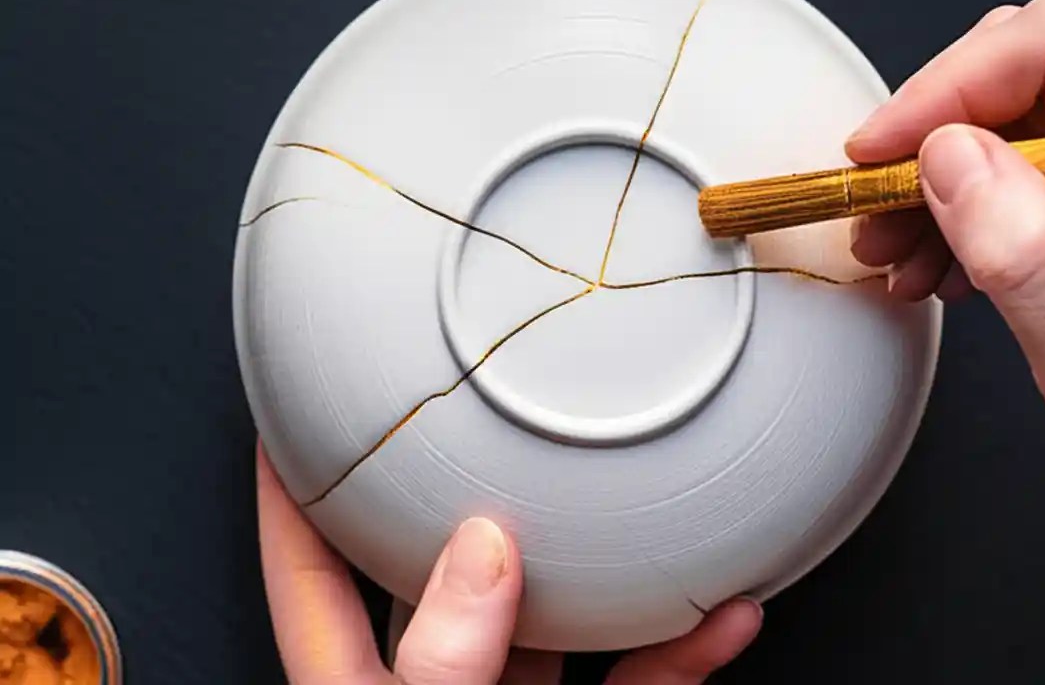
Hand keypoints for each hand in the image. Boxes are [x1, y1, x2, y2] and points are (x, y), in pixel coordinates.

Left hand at [255, 443, 761, 682]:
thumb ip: (441, 668)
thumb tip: (475, 554)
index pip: (307, 573)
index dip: (291, 491)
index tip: (296, 417)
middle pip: (447, 574)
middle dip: (475, 500)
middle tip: (493, 423)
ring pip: (557, 622)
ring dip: (610, 572)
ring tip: (638, 503)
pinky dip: (680, 653)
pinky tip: (720, 614)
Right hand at [846, 0, 1044, 625]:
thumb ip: (1029, 258)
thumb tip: (948, 156)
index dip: (948, 90)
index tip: (877, 154)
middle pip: (1037, 75)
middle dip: (938, 135)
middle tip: (877, 212)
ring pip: (1030, 123)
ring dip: (948, 181)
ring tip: (900, 255)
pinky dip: (978, 210)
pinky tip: (946, 265)